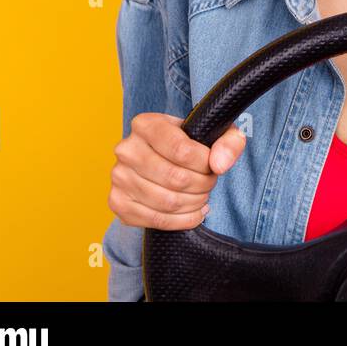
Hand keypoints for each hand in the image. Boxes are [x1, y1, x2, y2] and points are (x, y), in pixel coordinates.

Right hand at [108, 112, 246, 230]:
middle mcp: (126, 149)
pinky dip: (182, 221)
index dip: (205, 164)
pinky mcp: (118, 202)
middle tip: (210, 183)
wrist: (163, 159)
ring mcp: (119, 177)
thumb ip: (228, 142)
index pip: (182, 150)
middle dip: (203, 185)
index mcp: (146, 124)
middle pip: (176, 178)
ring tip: (202, 196)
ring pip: (167, 202)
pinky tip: (193, 212)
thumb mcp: (215, 133)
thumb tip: (220, 164)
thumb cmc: (190, 144)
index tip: (213, 166)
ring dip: (195, 203)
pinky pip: (155, 220)